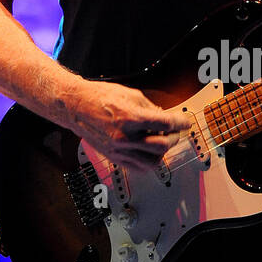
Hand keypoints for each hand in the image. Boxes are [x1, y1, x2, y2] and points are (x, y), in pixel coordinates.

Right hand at [71, 81, 191, 170]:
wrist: (76, 107)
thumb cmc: (100, 97)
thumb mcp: (131, 94)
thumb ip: (150, 108)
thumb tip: (164, 118)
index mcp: (130, 118)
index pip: (165, 124)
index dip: (180, 123)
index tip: (185, 123)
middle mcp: (125, 137)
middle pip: (161, 146)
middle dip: (173, 138)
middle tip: (174, 132)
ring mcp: (119, 150)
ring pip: (152, 161)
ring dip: (162, 152)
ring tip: (161, 142)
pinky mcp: (114, 157)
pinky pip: (138, 167)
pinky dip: (149, 161)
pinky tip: (149, 151)